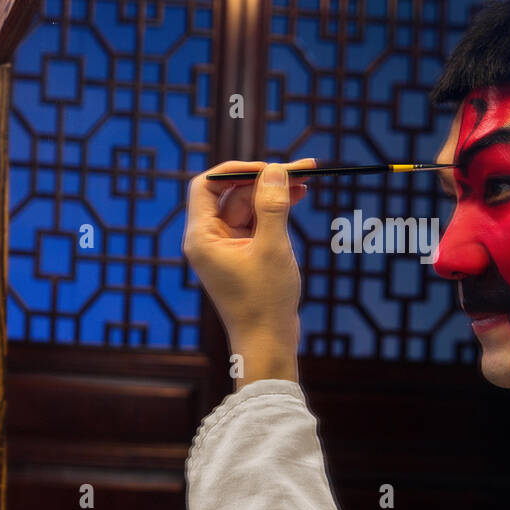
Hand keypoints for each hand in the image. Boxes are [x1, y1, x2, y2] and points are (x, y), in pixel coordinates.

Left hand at [182, 159, 314, 384]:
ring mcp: (225, 247)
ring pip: (247, 206)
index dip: (236, 170)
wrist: (267, 342)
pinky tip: (299, 197)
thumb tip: (274, 169)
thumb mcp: (272, 247)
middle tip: (304, 169)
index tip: (269, 167)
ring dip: (274, 192)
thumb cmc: (264, 301)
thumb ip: (272, 205)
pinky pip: (256, 222)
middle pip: (232, 193)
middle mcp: (208, 239)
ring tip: (308, 179)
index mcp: (202, 237)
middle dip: (265, 178)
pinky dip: (274, 210)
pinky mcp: (242, 255)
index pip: (207, 186)